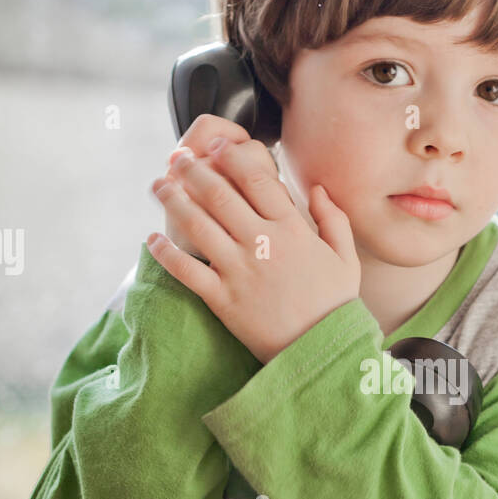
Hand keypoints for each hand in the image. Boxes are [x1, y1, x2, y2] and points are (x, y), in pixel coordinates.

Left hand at [147, 123, 360, 363]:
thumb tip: (317, 188)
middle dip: (194, 170)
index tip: (218, 146)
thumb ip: (334, 218)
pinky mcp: (223, 299)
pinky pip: (187, 271)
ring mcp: (240, 271)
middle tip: (178, 157)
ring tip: (158, 185)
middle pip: (219, 194)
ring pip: (198, 224)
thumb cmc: (335, 304)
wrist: (321, 353)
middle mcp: (263, 244)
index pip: (257, 178)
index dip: (232, 156)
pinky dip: (165, 253)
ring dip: (173, 200)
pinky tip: (151, 238)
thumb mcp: (346, 258)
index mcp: (293, 229)